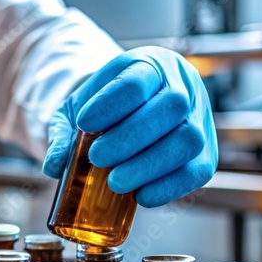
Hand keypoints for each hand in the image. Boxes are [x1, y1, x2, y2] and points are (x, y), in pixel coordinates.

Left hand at [42, 47, 216, 207]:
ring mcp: (200, 118)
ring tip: (116, 182)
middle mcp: (183, 85)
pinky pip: (199, 170)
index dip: (111, 103)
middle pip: (171, 106)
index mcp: (150, 64)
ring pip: (189, 139)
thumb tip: (54, 166)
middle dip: (131, 137)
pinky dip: (169, 187)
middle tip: (98, 158)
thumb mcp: (78, 109)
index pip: (138, 79)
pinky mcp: (207, 152)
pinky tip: (140, 196)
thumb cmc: (105, 108)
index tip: (84, 123)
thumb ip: (63, 133)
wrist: (133, 110)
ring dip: (150, 165)